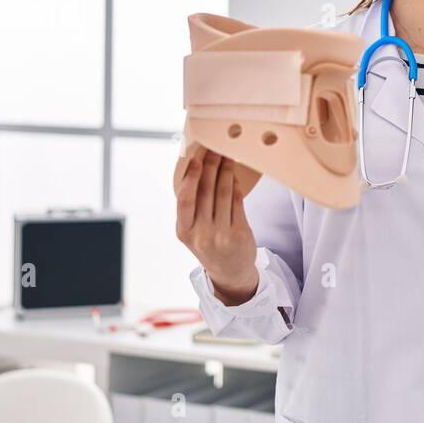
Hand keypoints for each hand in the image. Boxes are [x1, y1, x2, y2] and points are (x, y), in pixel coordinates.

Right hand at [174, 146, 258, 302]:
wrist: (230, 272)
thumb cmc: (209, 245)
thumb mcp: (192, 232)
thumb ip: (192, 208)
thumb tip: (196, 171)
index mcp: (184, 231)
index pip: (185, 200)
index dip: (191, 177)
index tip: (195, 158)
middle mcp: (201, 234)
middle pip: (206, 192)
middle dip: (211, 167)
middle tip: (215, 149)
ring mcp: (221, 235)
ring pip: (223, 194)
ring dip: (226, 172)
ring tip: (227, 158)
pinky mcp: (239, 234)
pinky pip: (237, 203)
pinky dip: (236, 187)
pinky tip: (235, 176)